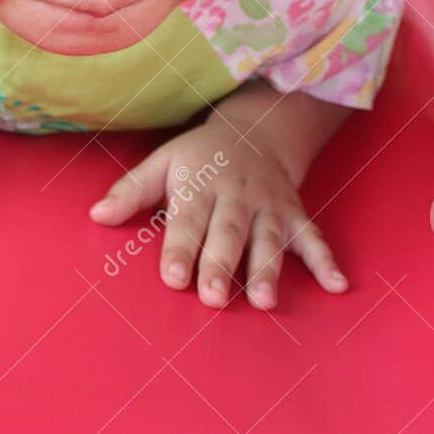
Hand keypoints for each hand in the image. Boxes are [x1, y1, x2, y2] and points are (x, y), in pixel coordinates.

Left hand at [88, 118, 347, 308]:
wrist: (256, 132)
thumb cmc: (199, 157)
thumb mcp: (163, 162)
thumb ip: (131, 191)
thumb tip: (96, 215)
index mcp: (200, 183)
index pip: (188, 219)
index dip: (180, 249)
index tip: (173, 278)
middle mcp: (237, 195)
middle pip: (229, 232)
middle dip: (221, 264)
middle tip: (211, 298)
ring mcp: (270, 206)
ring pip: (269, 238)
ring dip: (267, 269)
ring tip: (262, 301)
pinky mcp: (295, 214)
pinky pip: (313, 238)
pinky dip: (326, 262)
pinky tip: (337, 286)